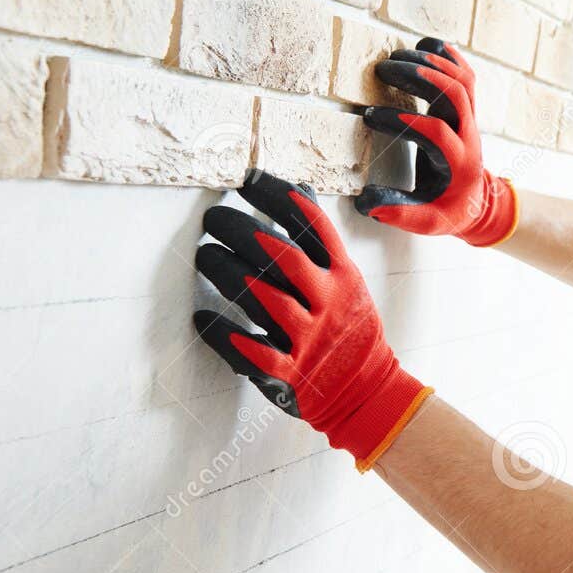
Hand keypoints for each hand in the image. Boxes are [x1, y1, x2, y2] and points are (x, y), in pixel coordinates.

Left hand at [193, 169, 432, 471]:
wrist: (369, 392)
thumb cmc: (352, 331)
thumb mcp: (350, 283)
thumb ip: (323, 247)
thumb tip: (301, 193)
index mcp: (344, 277)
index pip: (313, 226)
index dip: (278, 198)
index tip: (248, 180)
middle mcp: (330, 303)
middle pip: (283, 257)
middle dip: (243, 232)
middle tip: (213, 219)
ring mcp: (310, 338)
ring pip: (265, 298)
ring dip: (229, 274)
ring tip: (205, 256)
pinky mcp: (292, 371)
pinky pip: (253, 351)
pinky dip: (224, 334)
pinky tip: (202, 316)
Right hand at [357, 38, 517, 246]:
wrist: (479, 203)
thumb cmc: (449, 210)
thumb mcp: (428, 221)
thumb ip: (400, 214)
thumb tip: (367, 204)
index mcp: (458, 162)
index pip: (436, 132)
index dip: (404, 120)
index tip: (370, 115)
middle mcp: (468, 135)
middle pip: (454, 94)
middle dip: (420, 77)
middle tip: (383, 68)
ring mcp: (470, 119)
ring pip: (462, 79)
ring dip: (431, 62)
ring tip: (396, 56)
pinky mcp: (467, 109)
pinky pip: (466, 75)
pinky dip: (448, 56)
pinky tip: (424, 45)